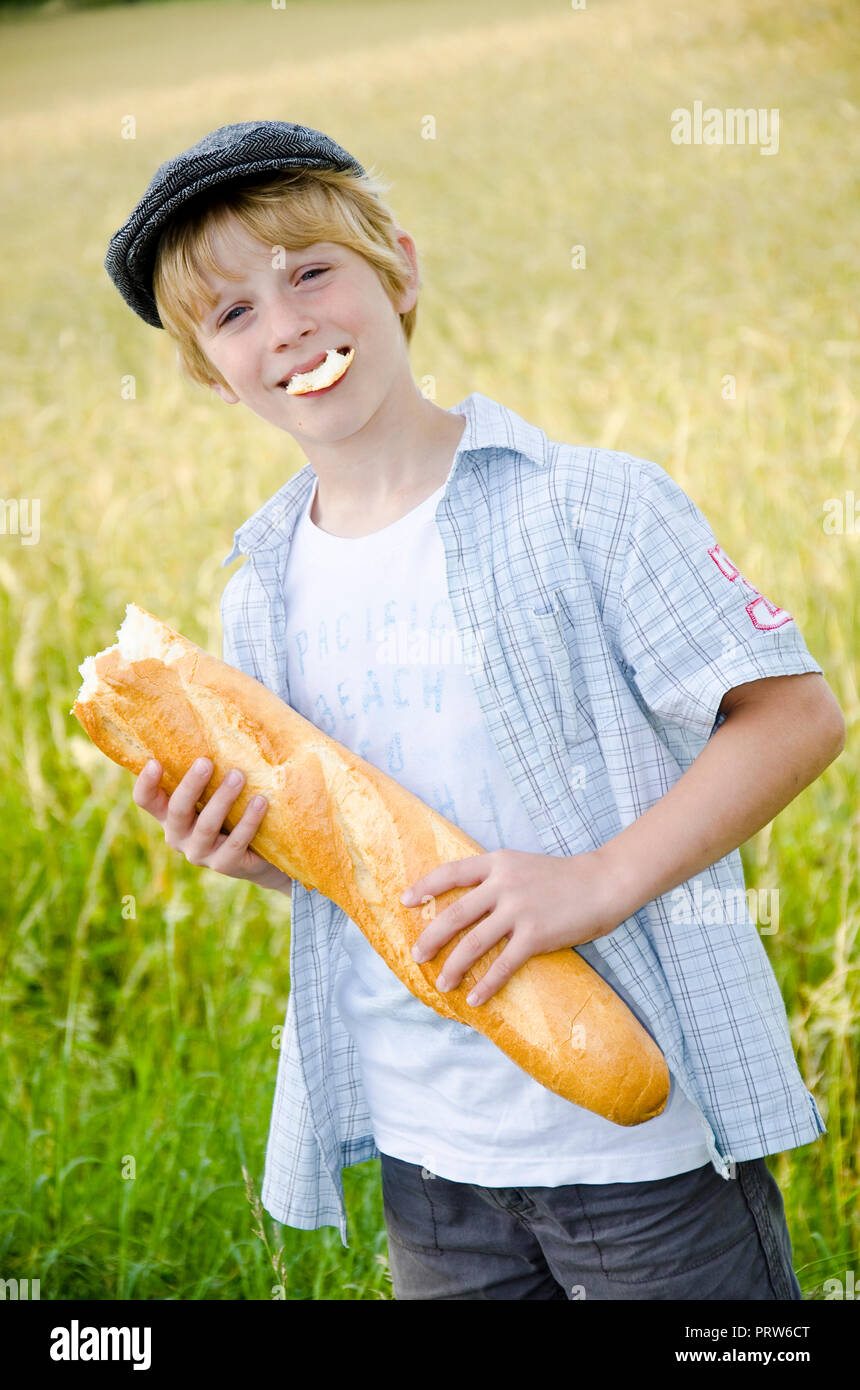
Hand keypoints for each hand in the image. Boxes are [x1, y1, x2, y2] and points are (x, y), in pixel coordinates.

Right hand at [133, 757, 290, 893]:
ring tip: (239, 776)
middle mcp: (178, 835)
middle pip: (176, 810)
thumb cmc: (232, 808)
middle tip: (206, 761)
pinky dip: (248, 821)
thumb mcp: (214, 790)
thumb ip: (209, 770)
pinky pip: (236, 842)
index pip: (146, 801)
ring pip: (207, 825)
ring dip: (222, 799)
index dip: (146, 783)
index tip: (155, 761)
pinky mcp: (225, 864)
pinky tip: (261, 802)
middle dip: (191, 785)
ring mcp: (200, 853)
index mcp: (169, 814)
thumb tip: (221, 717)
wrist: (259, 851)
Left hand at [400, 848, 618, 1006]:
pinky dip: (485, 984)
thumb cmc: (563, 877)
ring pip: (473, 943)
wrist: (603, 883)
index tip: (405, 901)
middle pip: (454, 914)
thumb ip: (496, 878)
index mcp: (497, 862)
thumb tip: (465, 903)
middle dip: (430, 937)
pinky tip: (474, 998)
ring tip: (442, 984)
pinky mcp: (535, 935)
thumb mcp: (522, 865)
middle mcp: (503, 884)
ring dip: (453, 967)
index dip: (424, 886)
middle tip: (417, 955)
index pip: (451, 872)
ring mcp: (519, 910)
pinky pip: (502, 964)